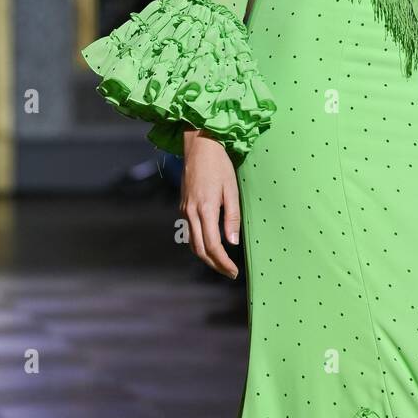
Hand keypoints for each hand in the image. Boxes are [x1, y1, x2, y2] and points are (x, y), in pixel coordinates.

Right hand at [179, 128, 241, 278]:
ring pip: (192, 242)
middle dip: (214, 264)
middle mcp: (191, 212)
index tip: (234, 271)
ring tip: (221, 262)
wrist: (199, 146)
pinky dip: (199, 243)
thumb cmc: (219, 165)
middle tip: (229, 272)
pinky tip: (210, 243)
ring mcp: (185, 209)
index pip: (212, 246)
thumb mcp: (231, 189)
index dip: (223, 262)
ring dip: (206, 256)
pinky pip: (189, 231)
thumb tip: (232, 243)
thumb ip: (232, 216)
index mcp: (205, 209)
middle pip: (199, 249)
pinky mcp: (183, 205)